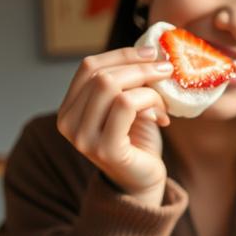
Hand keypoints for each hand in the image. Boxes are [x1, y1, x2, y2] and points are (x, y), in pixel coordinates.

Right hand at [57, 46, 172, 205]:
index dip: (122, 54)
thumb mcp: (127, 107)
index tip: (152, 52)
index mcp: (69, 109)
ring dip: (148, 86)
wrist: (143, 183)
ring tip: (165, 100)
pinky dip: (150, 102)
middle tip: (167, 69)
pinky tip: (163, 117)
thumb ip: (127, 83)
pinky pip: (127, 105)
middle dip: (139, 67)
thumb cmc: (137, 143)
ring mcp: (83, 137)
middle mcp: (68, 123)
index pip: (88, 67)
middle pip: (101, 75)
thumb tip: (148, 51)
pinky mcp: (105, 148)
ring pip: (112, 87)